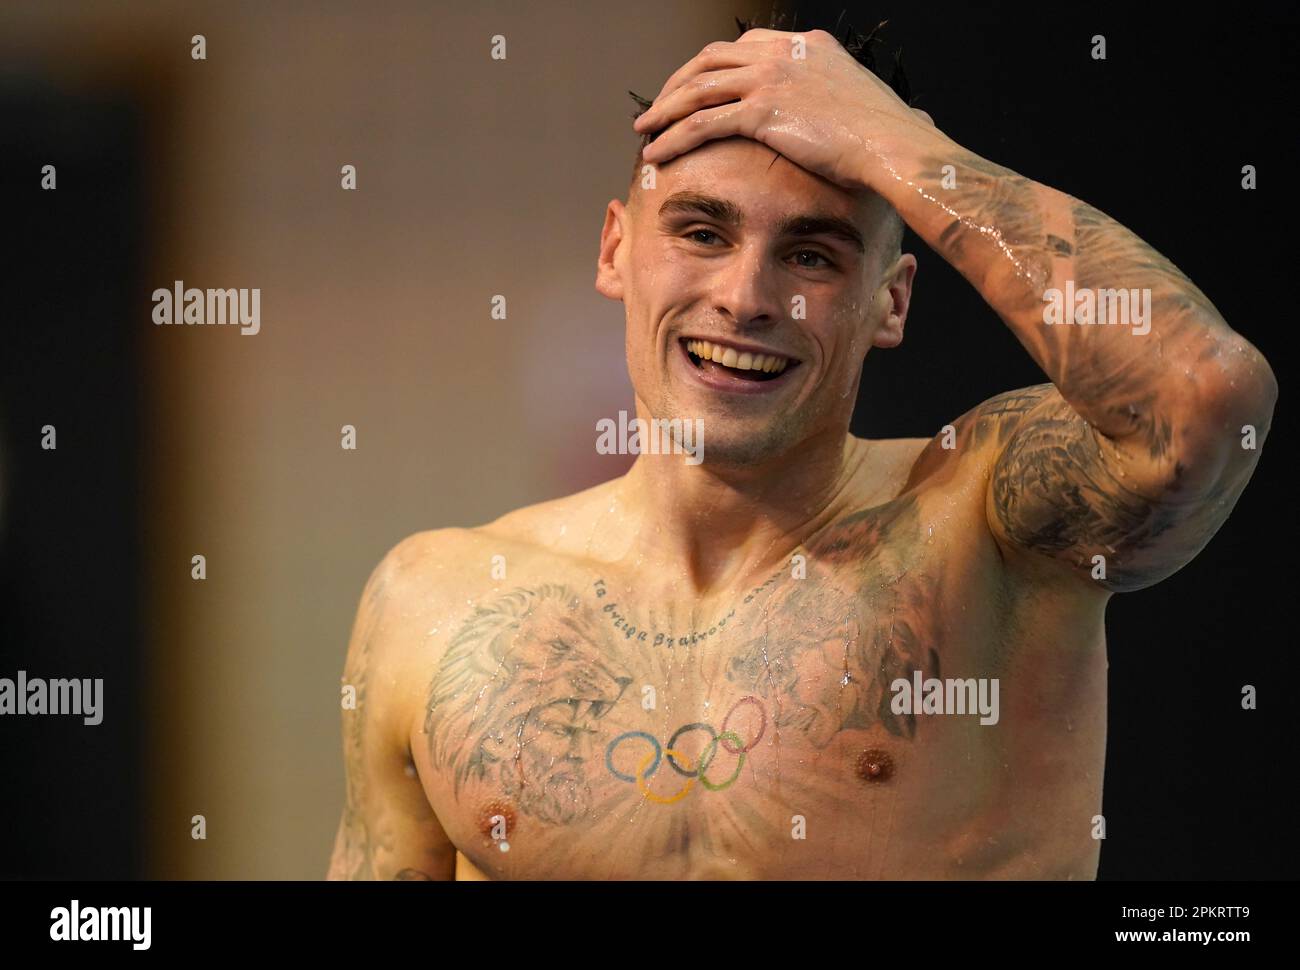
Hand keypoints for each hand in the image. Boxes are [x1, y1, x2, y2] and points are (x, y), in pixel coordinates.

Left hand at [633, 28, 938, 190]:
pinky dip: (673, 137)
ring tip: (645, 130)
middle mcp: (782, 53)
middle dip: (678, 84)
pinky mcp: (761, 109)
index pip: (743, 47)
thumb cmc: (886, 136)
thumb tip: (857, 117)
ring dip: (665, 110)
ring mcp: (769, 77)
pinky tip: (657, 152)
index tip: (695, 89)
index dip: (711, 68)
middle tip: (659, 108)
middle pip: (710, 60)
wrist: (893, 146)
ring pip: (698, 88)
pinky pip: (702, 122)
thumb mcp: (861, 102)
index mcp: (806, 45)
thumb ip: (841, 100)